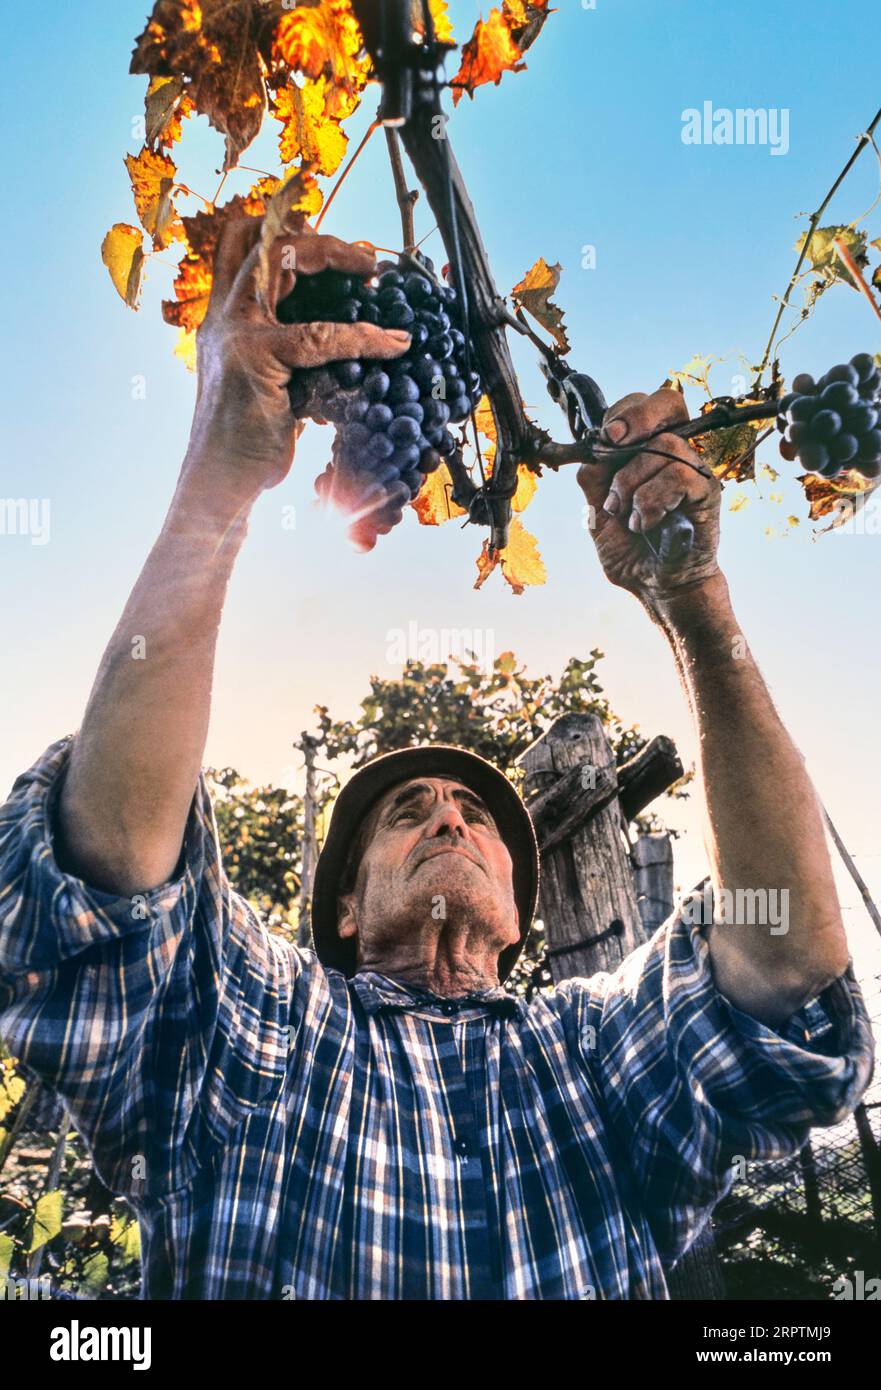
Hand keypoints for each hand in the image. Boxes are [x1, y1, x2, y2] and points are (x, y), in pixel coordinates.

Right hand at [182, 216, 410, 509]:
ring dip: (333, 255)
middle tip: (361, 258)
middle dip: (314, 235)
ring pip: (281, 259)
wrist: (220, 481)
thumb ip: (289, 355)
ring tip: (372, 271)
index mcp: (223, 317)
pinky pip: (320, 336)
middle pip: (258, 238)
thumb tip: (338, 347)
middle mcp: (223, 315)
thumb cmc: (248, 440)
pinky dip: (363, 336)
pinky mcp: (258, 359)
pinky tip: (393, 343)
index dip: (282, 230)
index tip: (332, 248)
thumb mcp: (268, 385)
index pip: (239, 247)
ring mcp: (236, 332)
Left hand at [577, 388, 721, 606]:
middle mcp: (673, 452)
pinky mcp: (707, 490)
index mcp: (645, 451)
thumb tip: (592, 451)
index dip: (622, 412)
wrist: (655, 587)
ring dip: (631, 483)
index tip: (604, 437)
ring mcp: (693, 469)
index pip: (641, 405)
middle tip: (615, 440)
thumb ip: (592, 480)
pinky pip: (678, 476)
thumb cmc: (631, 550)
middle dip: (638, 416)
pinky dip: (651, 501)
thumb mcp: (596, 512)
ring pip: (663, 446)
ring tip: (627, 516)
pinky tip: (645, 524)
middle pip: (668, 401)